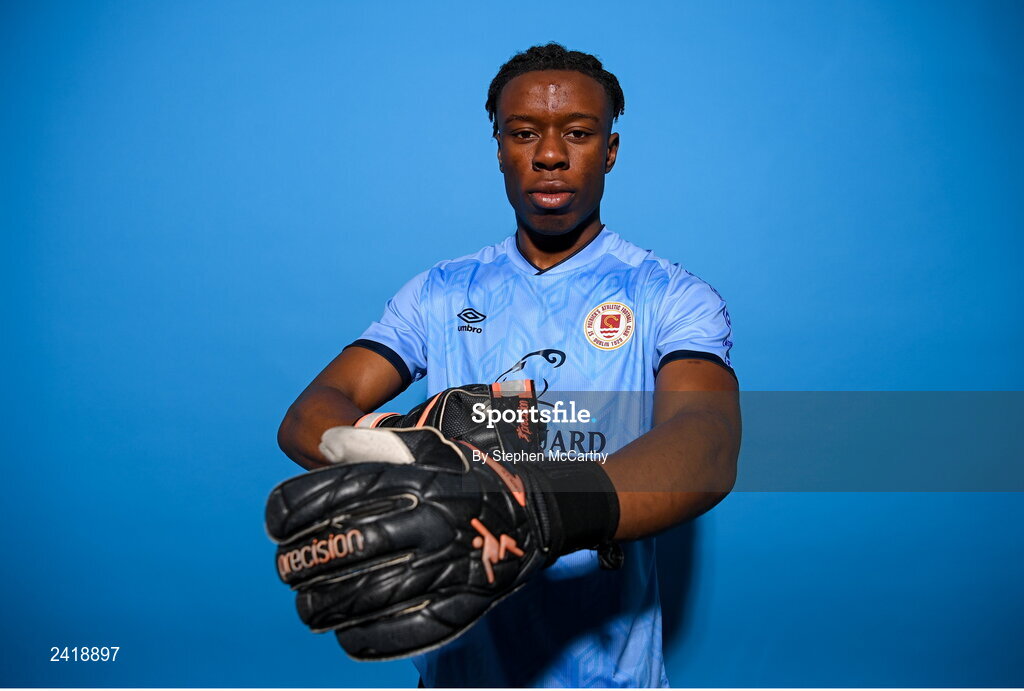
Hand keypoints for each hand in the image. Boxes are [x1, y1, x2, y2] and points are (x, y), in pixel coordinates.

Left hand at [266, 426, 557, 659]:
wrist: (535, 517)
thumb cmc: (466, 482)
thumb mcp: (429, 451)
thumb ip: (376, 448)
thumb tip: (324, 443)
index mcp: (417, 480)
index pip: (335, 494)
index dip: (293, 512)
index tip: (277, 526)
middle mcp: (430, 521)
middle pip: (342, 548)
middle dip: (299, 563)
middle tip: (287, 569)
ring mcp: (446, 566)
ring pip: (363, 595)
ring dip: (320, 606)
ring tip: (307, 606)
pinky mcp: (459, 607)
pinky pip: (398, 632)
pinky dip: (360, 639)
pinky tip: (344, 634)